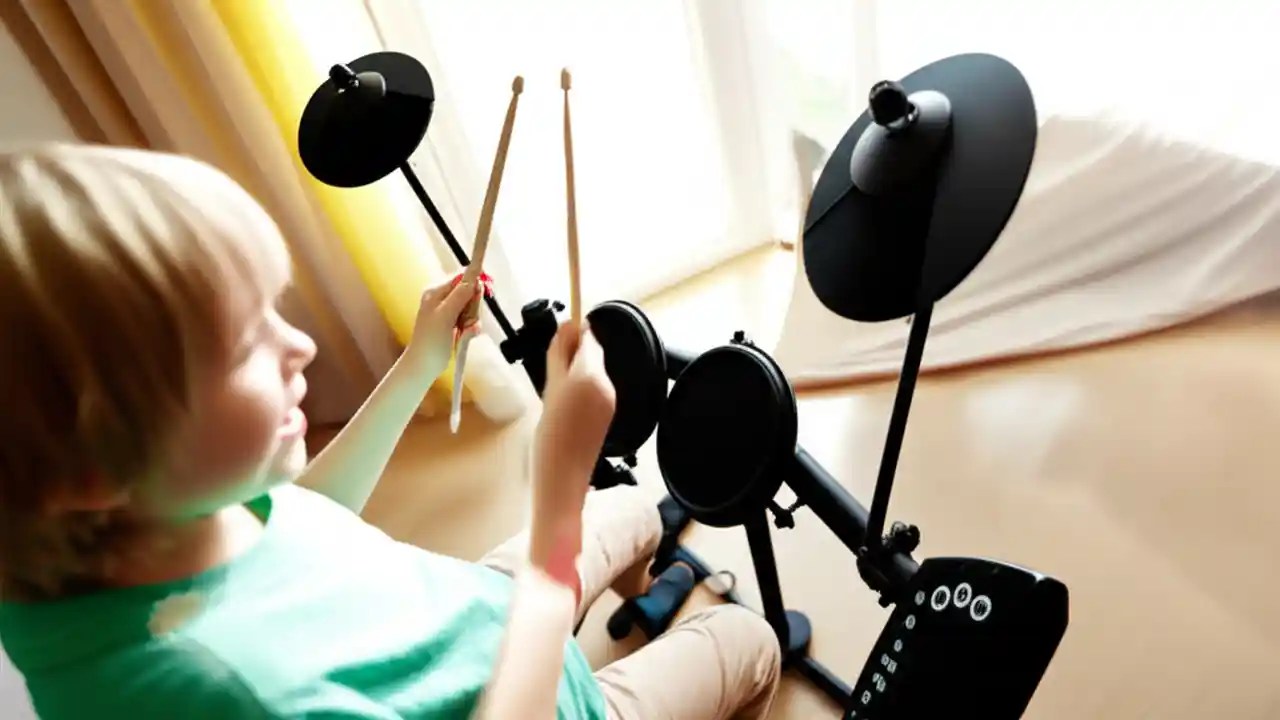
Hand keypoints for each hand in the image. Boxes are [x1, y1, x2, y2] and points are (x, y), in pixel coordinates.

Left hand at [403, 277, 482, 377]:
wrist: (424, 365)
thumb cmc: (430, 340)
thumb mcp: (444, 315)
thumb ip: (459, 296)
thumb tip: (473, 278)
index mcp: (437, 292)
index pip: (462, 278)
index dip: (475, 282)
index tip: (486, 290)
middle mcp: (443, 300)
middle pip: (470, 294)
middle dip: (474, 308)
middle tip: (467, 321)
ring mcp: (449, 313)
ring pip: (473, 309)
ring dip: (473, 321)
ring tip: (464, 332)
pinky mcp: (455, 325)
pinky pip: (471, 321)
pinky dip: (471, 329)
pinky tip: (466, 337)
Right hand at [529, 321, 615, 568]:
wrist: (562, 480)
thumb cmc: (549, 437)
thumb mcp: (549, 389)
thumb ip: (559, 356)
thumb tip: (567, 327)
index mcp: (591, 375)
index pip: (589, 338)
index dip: (573, 335)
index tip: (556, 340)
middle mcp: (607, 384)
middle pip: (592, 355)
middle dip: (573, 356)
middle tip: (549, 374)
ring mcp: (611, 401)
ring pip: (593, 373)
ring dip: (575, 375)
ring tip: (554, 397)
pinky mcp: (608, 415)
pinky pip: (595, 390)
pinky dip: (580, 391)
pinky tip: (564, 410)